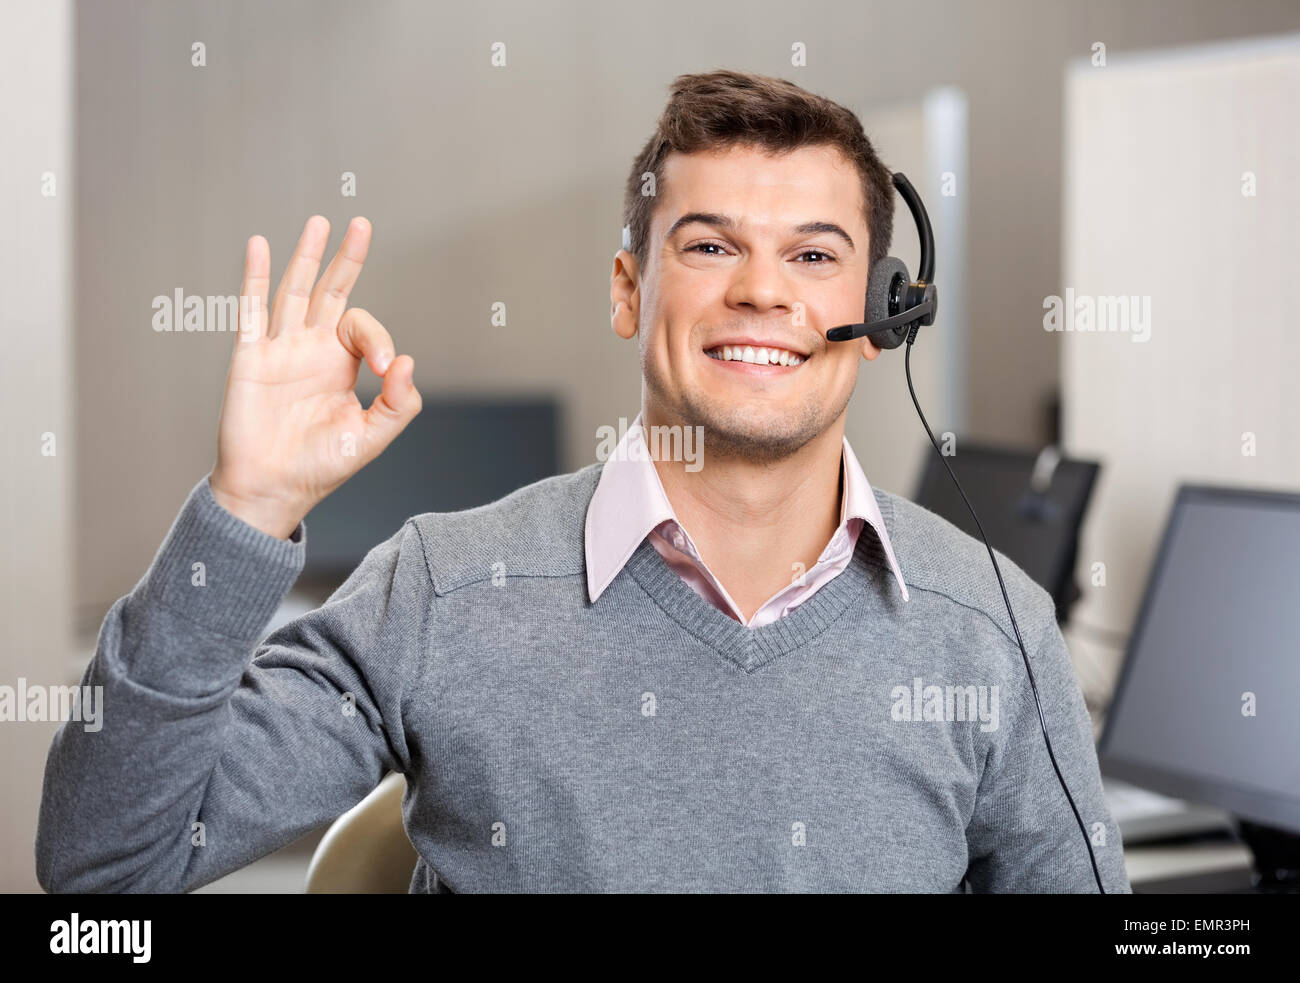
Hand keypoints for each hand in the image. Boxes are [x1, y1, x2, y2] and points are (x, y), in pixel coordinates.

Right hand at [209, 216, 421, 538]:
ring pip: (294, 291)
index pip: (363, 328)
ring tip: (320, 222)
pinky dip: (256, 277)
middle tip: (362, 223)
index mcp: (342, 366)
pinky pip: (252, 310)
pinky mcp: (250, 357)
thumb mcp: (372, 438)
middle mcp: (312, 351)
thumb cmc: (320, 466)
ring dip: (306, 256)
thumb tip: (409, 362)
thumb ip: (398, 404)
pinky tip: (261, 246)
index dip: (380, 339)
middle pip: (330, 292)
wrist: (273, 488)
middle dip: (346, 259)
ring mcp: (280, 350)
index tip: (386, 369)